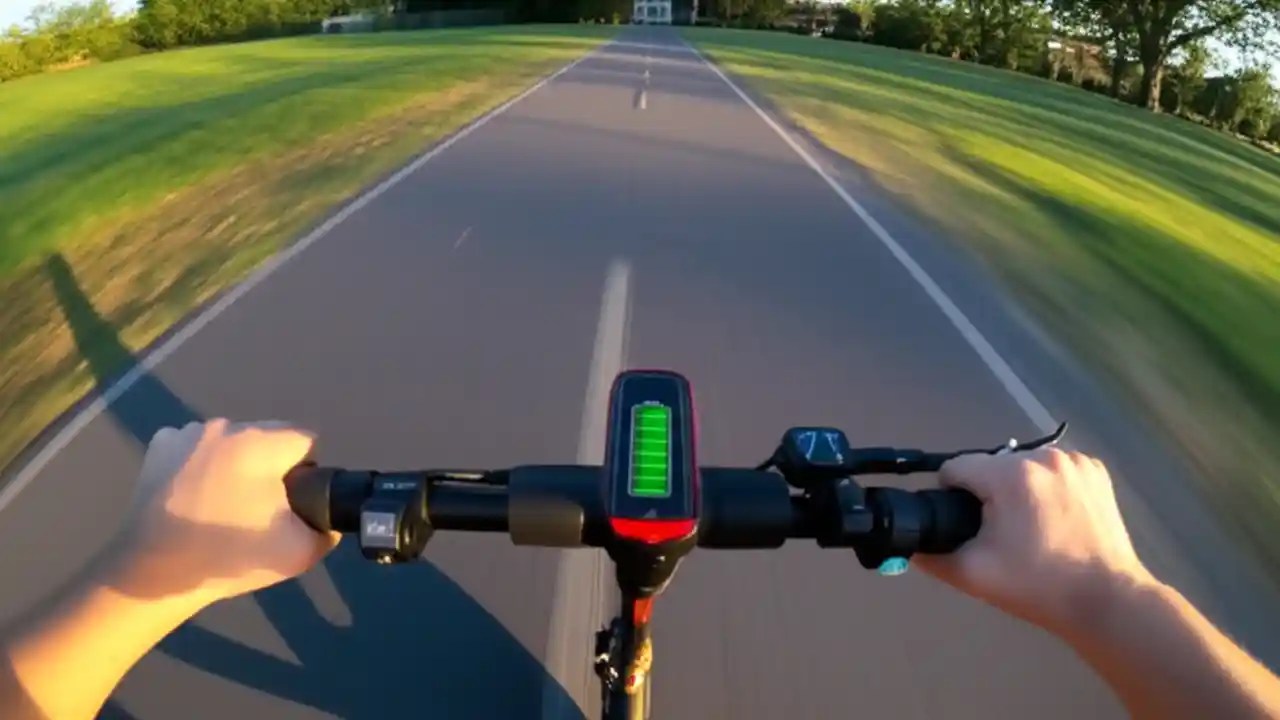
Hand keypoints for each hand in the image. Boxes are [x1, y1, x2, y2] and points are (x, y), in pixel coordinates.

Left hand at [107, 419, 338, 604]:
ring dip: (236, 463)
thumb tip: (327, 518)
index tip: (288, 503)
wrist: (155, 573)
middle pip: (268, 437)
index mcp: (260, 442)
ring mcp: (186, 433)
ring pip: (232, 441)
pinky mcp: (159, 446)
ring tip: (222, 505)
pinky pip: (197, 447)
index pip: (305, 439)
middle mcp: (224, 426)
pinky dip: (201, 465)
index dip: (305, 472)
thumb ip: (327, 530)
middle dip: (270, 466)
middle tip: (256, 509)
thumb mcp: (298, 553)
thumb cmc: (229, 557)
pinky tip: (194, 496)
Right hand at [914, 448, 1154, 633]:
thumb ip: (931, 555)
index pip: (956, 468)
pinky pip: (1054, 471)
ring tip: (1031, 529)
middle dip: (987, 494)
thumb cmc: (1037, 586)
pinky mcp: (1096, 471)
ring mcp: (1075, 461)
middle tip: (1001, 536)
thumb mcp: (972, 574)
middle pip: (991, 466)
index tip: (966, 526)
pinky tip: (1056, 518)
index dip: (951, 497)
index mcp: (1010, 474)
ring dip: (1018, 489)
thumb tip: (909, 543)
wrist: (1107, 601)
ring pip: (1022, 467)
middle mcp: (1043, 456)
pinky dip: (1048, 488)